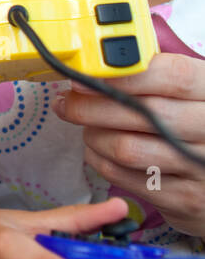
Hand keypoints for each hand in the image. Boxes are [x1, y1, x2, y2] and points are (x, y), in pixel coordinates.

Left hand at [58, 52, 204, 236]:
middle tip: (68, 102)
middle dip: (91, 107)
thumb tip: (100, 59)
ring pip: (127, 148)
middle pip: (141, 113)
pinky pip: (125, 177)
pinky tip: (99, 150)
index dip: (121, 74)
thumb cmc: (198, 124)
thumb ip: (157, 73)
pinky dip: (100, 161)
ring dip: (93, 135)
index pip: (171, 75)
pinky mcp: (185, 199)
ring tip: (88, 127)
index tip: (84, 76)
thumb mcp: (193, 92)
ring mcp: (200, 166)